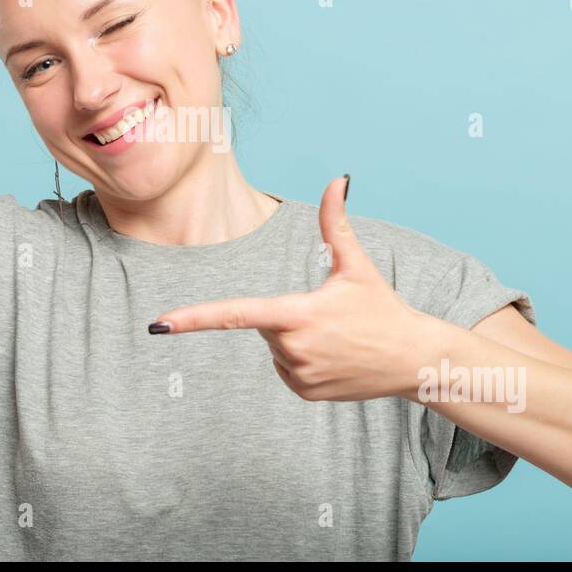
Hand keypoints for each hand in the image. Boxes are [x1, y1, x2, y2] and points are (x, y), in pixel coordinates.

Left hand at [150, 176, 435, 401]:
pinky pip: (287, 369)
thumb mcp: (357, 265)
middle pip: (263, 324)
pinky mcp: (305, 392)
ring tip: (336, 338)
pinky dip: (302, 361)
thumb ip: (336, 222)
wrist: (412, 358)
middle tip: (328, 315)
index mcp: (297, 313)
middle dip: (286, 315)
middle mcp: (292, 348)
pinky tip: (334, 358)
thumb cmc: (382, 307)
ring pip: (274, 348)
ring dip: (295, 339)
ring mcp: (298, 375)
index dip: (192, 318)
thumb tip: (337, 179)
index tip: (158, 325)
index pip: (235, 313)